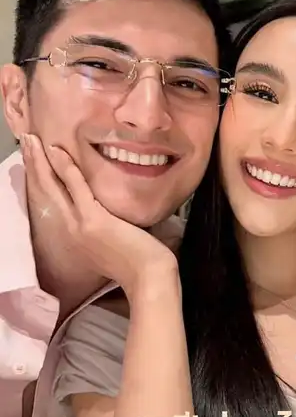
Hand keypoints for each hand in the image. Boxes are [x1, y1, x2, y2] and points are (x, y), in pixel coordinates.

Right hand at [20, 133, 175, 295]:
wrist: (149, 277)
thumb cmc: (140, 262)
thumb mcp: (115, 242)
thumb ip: (108, 227)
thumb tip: (113, 213)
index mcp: (76, 236)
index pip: (54, 202)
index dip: (43, 179)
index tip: (36, 160)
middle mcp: (71, 231)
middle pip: (45, 192)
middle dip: (34, 165)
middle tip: (26, 141)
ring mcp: (80, 226)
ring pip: (53, 187)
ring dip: (40, 161)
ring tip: (30, 140)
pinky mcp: (93, 221)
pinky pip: (76, 188)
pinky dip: (65, 168)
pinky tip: (56, 151)